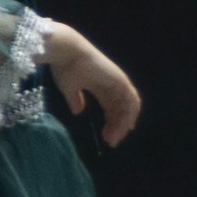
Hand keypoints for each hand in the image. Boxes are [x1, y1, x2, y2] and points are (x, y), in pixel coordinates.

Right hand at [44, 28, 143, 148]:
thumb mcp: (69, 88)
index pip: (111, 107)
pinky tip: (126, 127)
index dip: (111, 123)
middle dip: (116, 127)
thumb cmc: (64, 68)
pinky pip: (131, 101)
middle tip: (111, 142)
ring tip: (114, 139)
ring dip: (122, 124)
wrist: (66, 53)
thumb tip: (78, 112)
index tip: (107, 138)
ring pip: (127, 108)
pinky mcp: (121, 81)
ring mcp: (118, 82)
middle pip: (119, 110)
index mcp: (100, 86)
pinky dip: (130, 115)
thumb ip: (75, 100)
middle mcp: (111, 85)